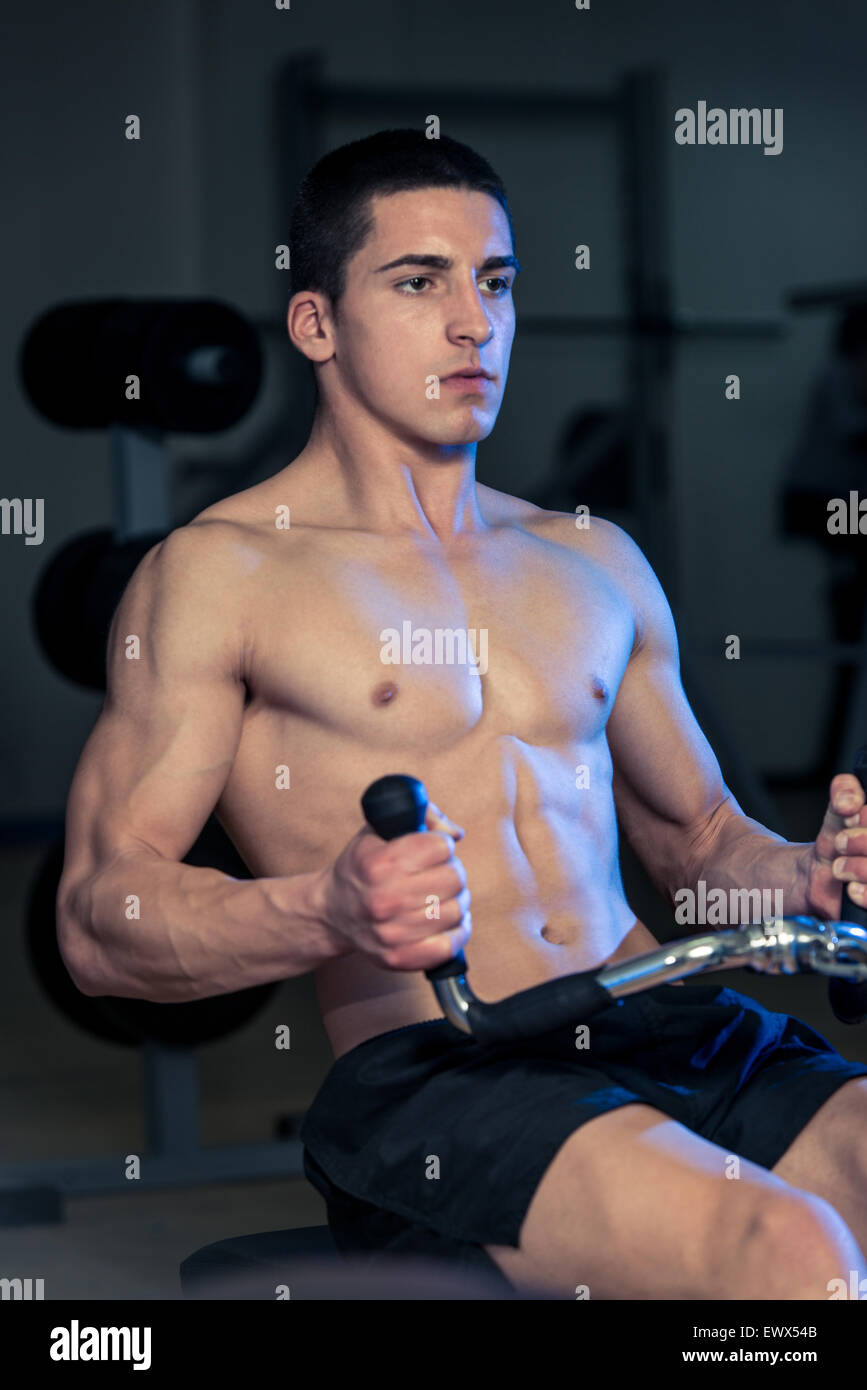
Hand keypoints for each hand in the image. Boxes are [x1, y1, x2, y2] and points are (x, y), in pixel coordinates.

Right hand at [319, 799, 472, 970]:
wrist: (331, 913)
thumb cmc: (360, 869)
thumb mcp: (378, 830)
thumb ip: (420, 815)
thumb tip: (455, 833)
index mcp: (379, 864)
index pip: (441, 846)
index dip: (441, 844)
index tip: (432, 849)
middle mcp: (384, 899)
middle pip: (454, 878)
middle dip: (452, 870)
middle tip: (439, 873)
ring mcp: (391, 933)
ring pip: (455, 910)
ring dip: (455, 900)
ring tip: (439, 896)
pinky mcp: (398, 957)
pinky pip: (449, 945)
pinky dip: (456, 930)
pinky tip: (445, 920)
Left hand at [805, 774, 866, 919]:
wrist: (818, 880)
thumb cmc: (838, 845)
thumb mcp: (839, 812)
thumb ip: (844, 794)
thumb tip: (847, 796)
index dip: (865, 818)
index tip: (850, 813)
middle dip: (863, 840)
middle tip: (840, 842)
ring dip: (861, 868)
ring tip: (839, 867)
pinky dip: (866, 894)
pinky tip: (852, 890)